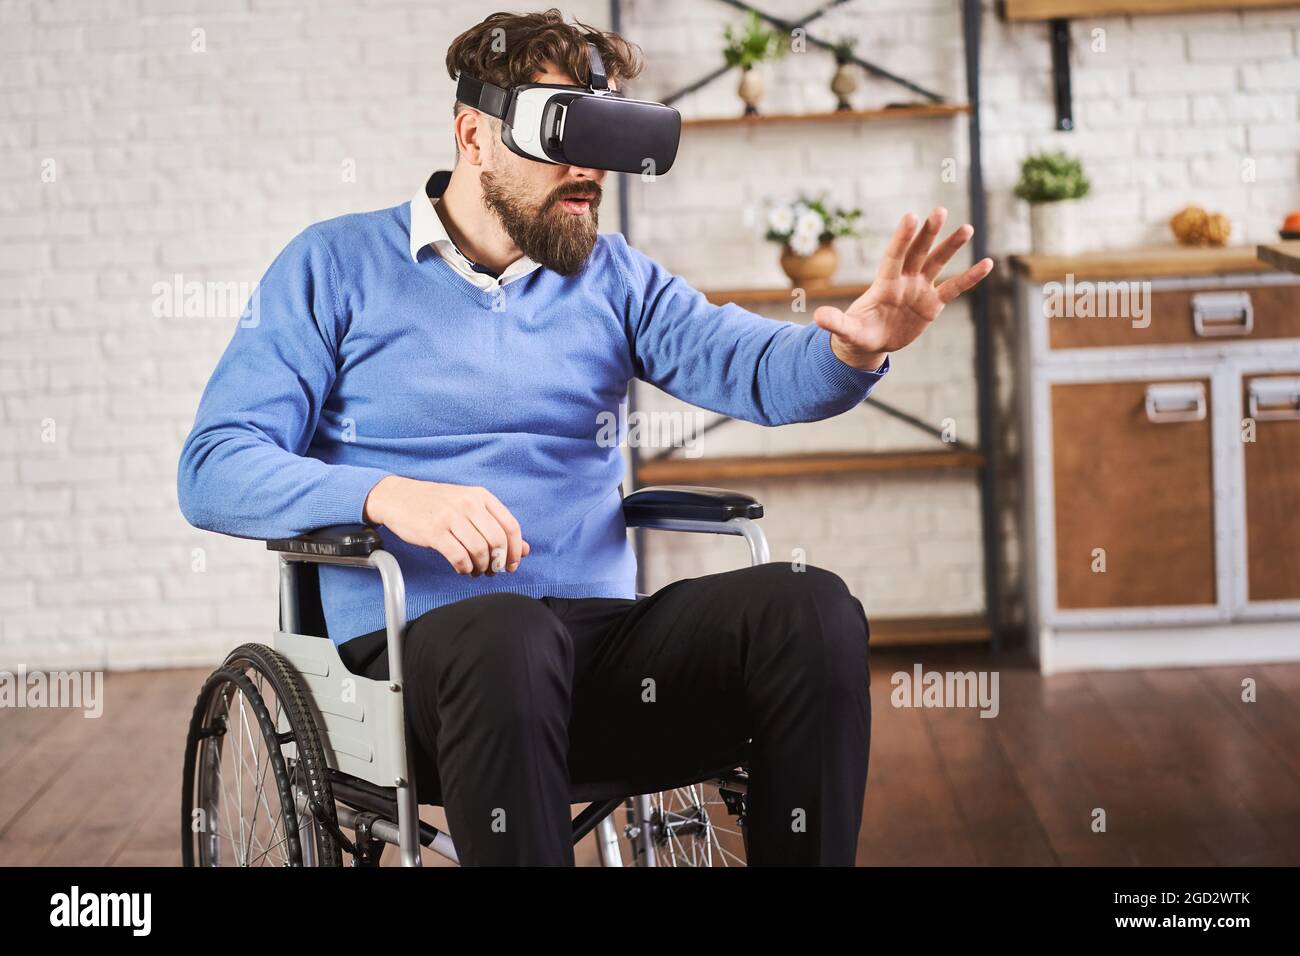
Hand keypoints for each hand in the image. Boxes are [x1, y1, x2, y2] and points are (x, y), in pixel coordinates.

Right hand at [363, 475, 529, 575]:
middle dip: (498, 562)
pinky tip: (461, 568)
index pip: (510, 526)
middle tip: (493, 571)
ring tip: (476, 570)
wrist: (397, 497)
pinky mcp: (434, 532)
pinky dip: (464, 568)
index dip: (515, 550)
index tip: (511, 564)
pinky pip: (459, 557)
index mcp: (481, 496)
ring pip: (479, 551)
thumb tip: (524, 550)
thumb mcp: (468, 506)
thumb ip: (496, 525)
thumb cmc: (436, 504)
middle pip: (497, 541)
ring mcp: (450, 517)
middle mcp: (468, 504)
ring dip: (481, 567)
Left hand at [813, 207, 993, 370]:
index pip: (894, 256)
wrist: (870, 343)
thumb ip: (835, 322)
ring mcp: (919, 290)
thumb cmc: (856, 333)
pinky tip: (987, 263)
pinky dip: (970, 277)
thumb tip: (817, 318)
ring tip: (967, 228)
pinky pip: (954, 288)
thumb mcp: (846, 331)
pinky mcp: (932, 304)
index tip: (911, 217)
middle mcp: (904, 281)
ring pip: (937, 264)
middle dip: (928, 234)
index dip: (902, 238)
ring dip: (951, 247)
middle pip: (917, 253)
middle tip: (939, 211)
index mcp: (884, 284)